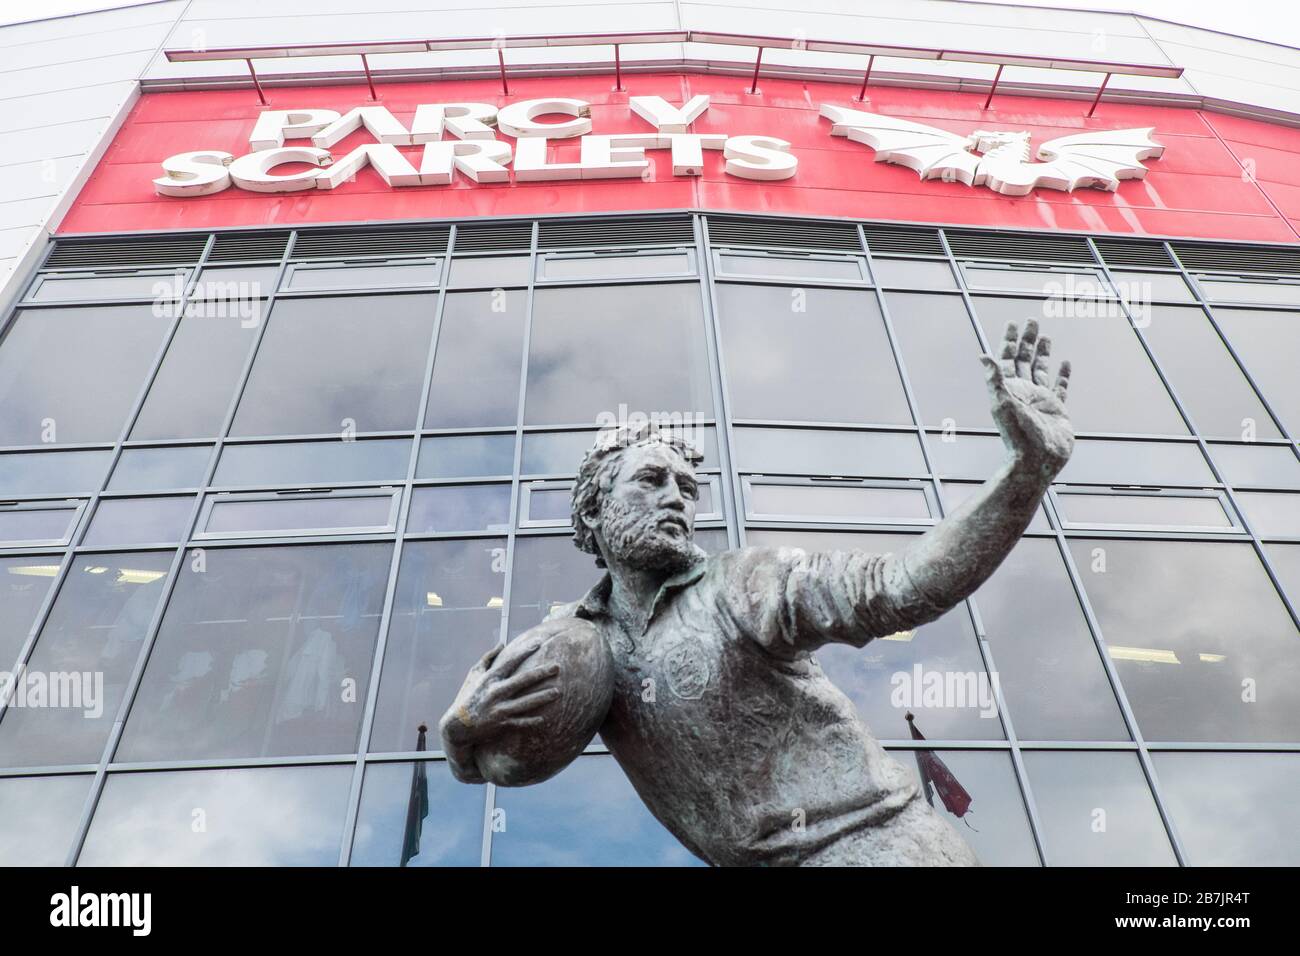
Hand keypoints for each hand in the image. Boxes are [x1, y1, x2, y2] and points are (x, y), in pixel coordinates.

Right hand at [439, 641, 561, 749]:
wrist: (457, 726)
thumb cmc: (466, 697)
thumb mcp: (474, 674)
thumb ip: (488, 658)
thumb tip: (502, 642)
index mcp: (489, 679)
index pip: (510, 662)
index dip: (525, 651)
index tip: (539, 643)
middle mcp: (495, 692)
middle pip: (523, 680)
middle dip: (541, 673)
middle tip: (557, 667)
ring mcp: (499, 709)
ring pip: (525, 702)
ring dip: (542, 697)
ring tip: (558, 692)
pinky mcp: (501, 724)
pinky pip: (520, 722)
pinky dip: (532, 721)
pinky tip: (544, 718)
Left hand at [979, 320, 1073, 477]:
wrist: (1037, 460)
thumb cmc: (1018, 436)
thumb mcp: (1002, 404)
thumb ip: (994, 379)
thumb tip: (982, 355)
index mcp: (1009, 389)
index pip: (1006, 359)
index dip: (1009, 340)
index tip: (1012, 323)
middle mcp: (1024, 392)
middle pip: (1024, 360)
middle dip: (1027, 340)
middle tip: (1031, 321)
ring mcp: (1041, 400)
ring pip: (1042, 370)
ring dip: (1043, 353)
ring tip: (1046, 336)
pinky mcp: (1057, 409)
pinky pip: (1060, 387)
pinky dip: (1062, 375)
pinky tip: (1065, 363)